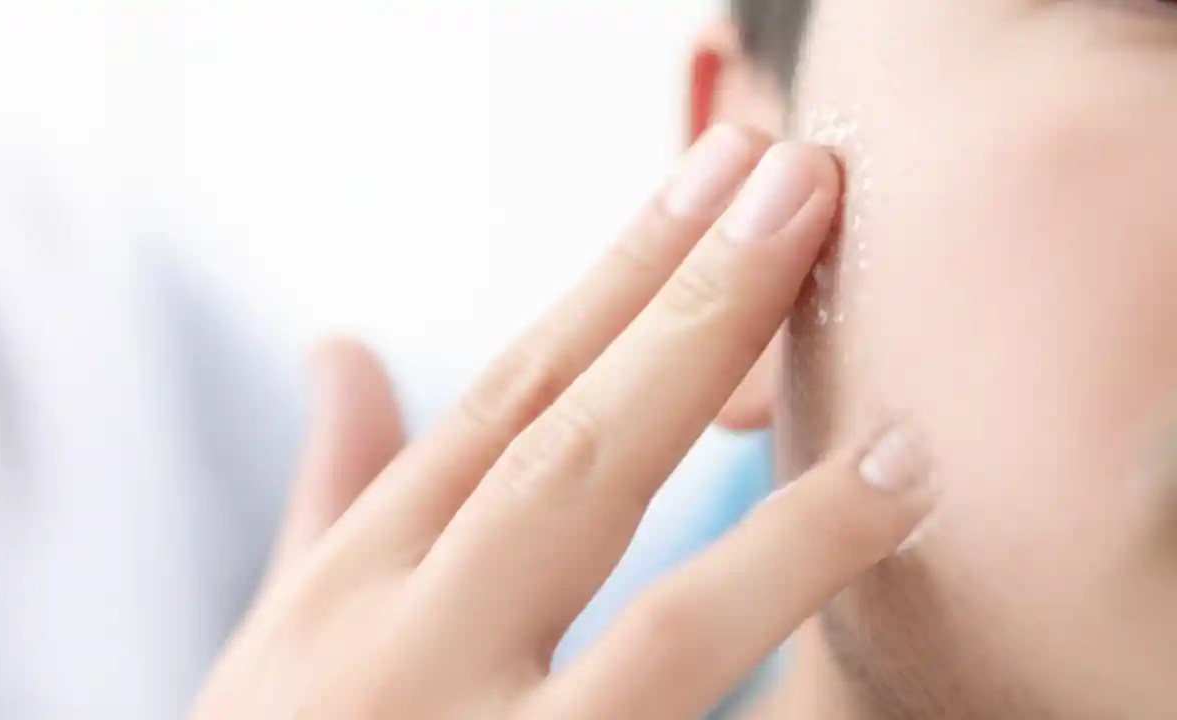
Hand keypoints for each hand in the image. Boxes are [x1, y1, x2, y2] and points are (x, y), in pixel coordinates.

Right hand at [191, 127, 935, 719]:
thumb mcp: (281, 627)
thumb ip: (331, 489)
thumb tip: (341, 349)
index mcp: (356, 576)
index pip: (509, 394)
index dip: (619, 278)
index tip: (713, 177)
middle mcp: (408, 649)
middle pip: (575, 455)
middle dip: (697, 319)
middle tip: (803, 194)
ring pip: (660, 635)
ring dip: (793, 538)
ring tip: (907, 454)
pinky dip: (786, 705)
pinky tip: (879, 651)